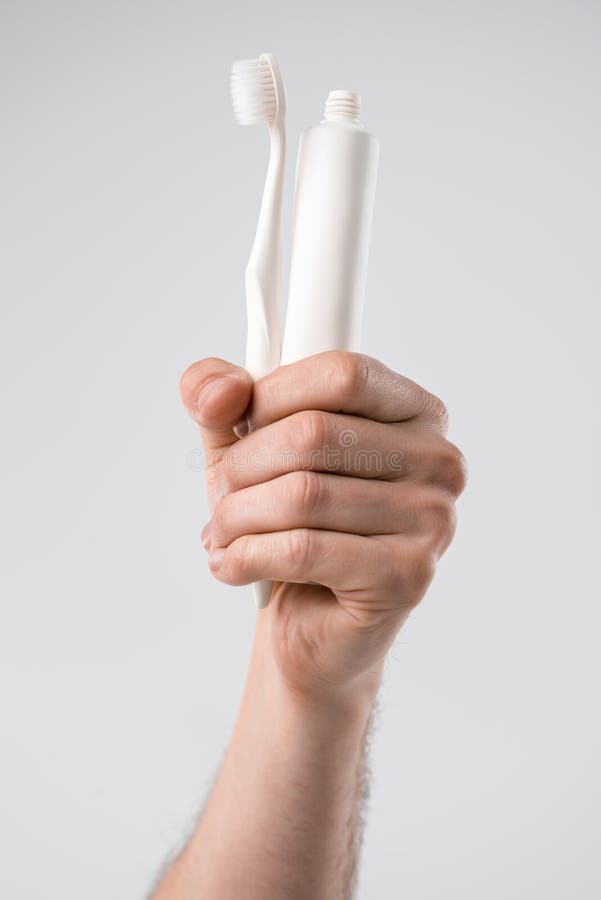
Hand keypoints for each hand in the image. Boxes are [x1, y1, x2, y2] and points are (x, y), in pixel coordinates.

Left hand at [181, 351, 465, 701]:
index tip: (238, 427)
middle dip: (242, 466)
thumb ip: (221, 397)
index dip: (272, 395)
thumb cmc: (290, 525)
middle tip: (219, 494)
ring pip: (302, 495)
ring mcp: (432, 520)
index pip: (343, 374)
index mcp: (415, 413)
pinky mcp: (407, 577)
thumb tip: (218, 389)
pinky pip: (303, 549)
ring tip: (221, 533)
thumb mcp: (245, 446)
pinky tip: (229, 564)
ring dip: (236, 516)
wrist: (315, 626)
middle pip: (314, 434)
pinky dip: (246, 555)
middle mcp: (438, 461)